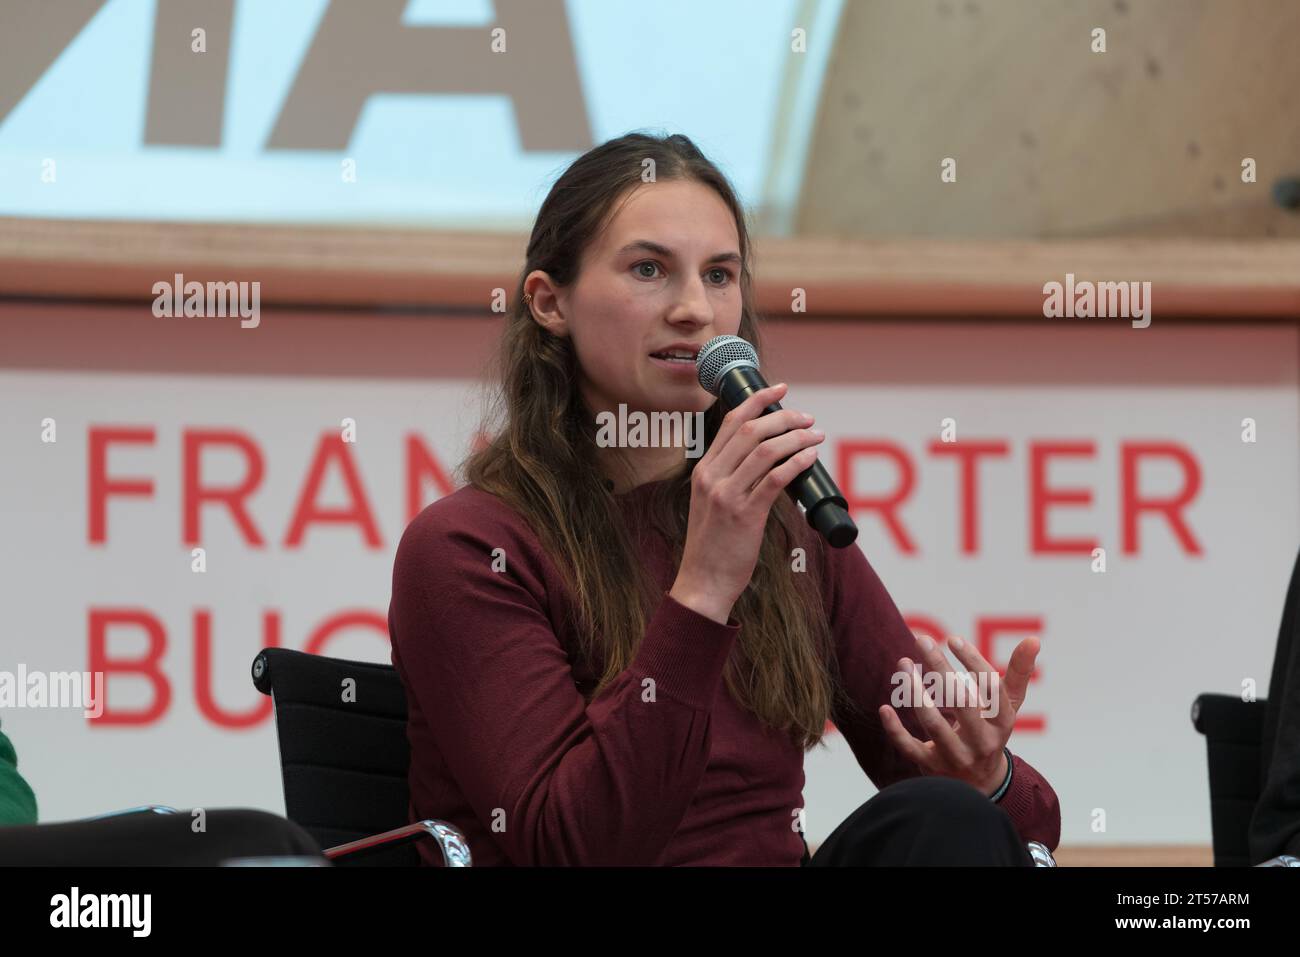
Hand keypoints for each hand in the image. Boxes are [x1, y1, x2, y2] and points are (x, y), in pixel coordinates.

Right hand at [669, 382, 824, 623]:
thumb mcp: (710, 503)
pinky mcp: (745, 514)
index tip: (779, 388)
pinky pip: (776, 479)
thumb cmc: (713, 545)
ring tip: (815, 436)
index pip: (730, 422)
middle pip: (751, 429)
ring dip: (797, 437)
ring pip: (766, 450)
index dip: (757, 399)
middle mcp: (712, 477)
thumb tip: (766, 457)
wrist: (702, 581)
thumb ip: (729, 479)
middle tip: (807, 418)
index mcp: (703, 470)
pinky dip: (797, 462)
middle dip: (784, 416)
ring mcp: (727, 495)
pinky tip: (810, 458)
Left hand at [877, 633, 1039, 794]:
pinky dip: (895, 729)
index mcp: (1002, 722)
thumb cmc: (991, 729)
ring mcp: (956, 755)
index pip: (991, 689)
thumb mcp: (1008, 705)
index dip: (973, 662)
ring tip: (903, 663)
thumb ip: (1019, 673)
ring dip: (915, 692)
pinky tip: (885, 707)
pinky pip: (910, 748)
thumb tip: (1034, 639)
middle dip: (940, 668)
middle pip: (961, 702)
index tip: (953, 640)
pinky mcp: (932, 766)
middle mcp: (982, 741)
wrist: (980, 784)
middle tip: (921, 640)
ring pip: (934, 723)